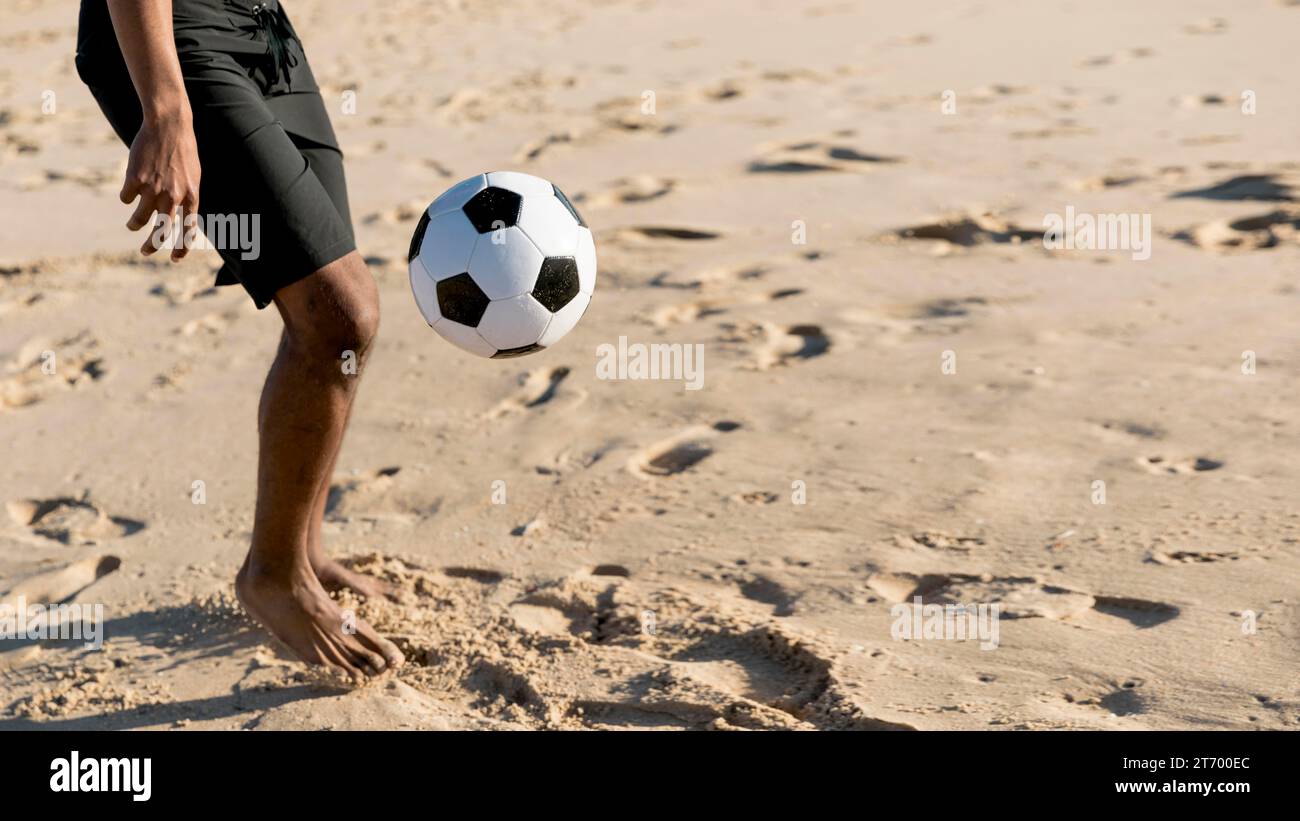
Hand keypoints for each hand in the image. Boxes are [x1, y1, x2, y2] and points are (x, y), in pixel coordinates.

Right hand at [120, 109, 200, 260]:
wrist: (169, 126)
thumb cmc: (183, 150)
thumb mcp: (193, 176)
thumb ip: (186, 197)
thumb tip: (176, 217)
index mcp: (192, 196)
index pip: (189, 230)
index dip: (182, 247)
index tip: (175, 259)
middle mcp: (173, 196)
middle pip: (162, 231)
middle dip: (152, 245)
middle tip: (145, 252)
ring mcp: (153, 188)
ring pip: (140, 218)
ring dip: (135, 225)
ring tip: (131, 226)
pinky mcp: (135, 179)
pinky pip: (127, 198)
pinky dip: (127, 197)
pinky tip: (129, 191)